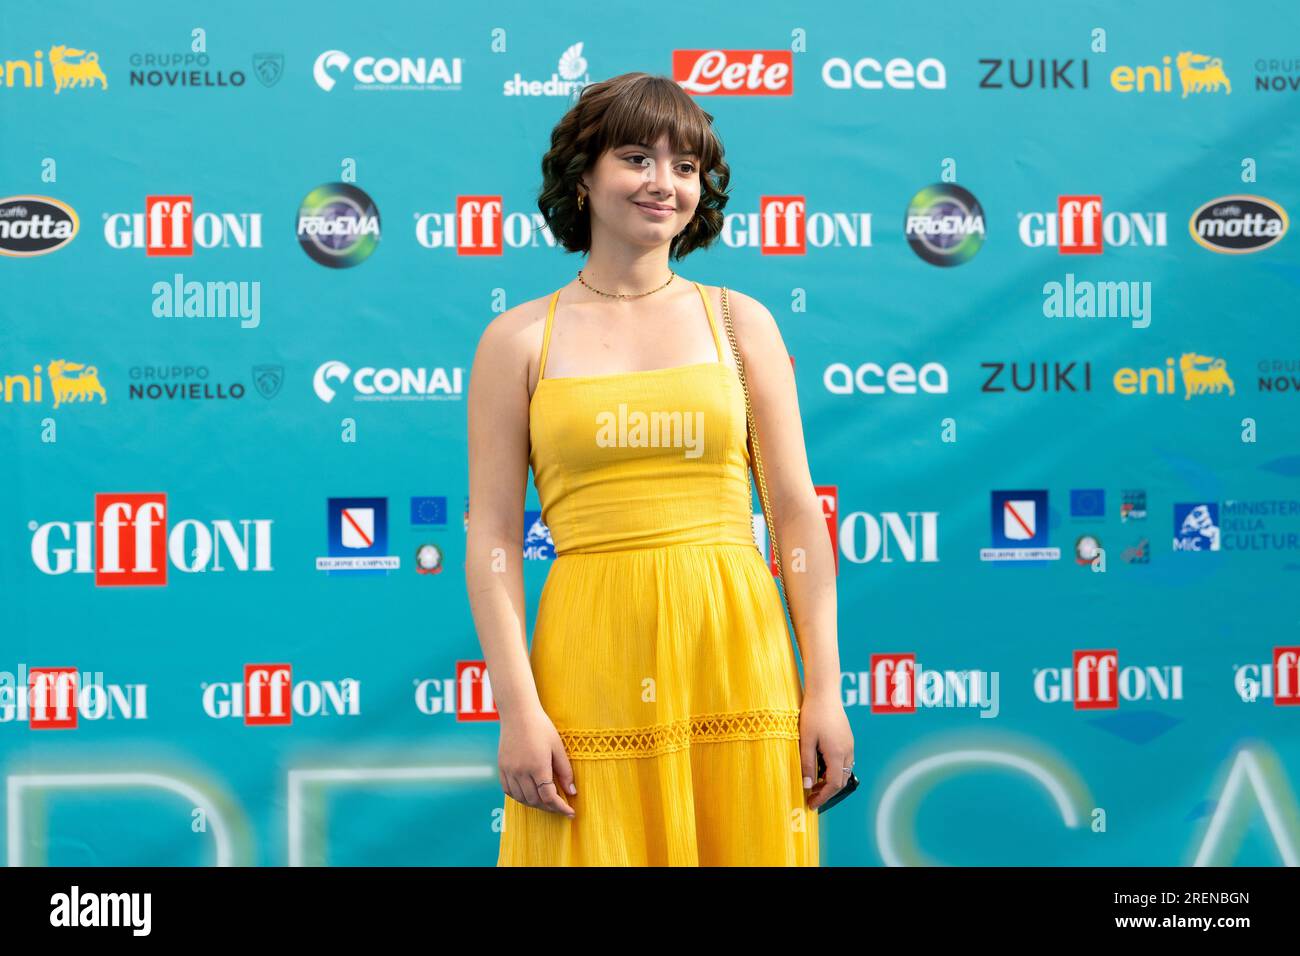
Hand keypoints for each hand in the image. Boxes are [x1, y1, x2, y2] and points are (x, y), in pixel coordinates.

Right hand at [498, 705, 576, 817]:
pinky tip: (529, 794)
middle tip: (560, 806)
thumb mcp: (558, 747)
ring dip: (535, 804)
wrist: (518, 713)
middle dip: (549, 807)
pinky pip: (509, 791)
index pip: (549, 797)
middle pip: (535, 800)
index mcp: (538, 766)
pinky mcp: (502, 768)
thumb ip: (565, 771)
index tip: (570, 813)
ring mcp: (509, 770)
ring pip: (521, 798)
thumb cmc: (541, 727)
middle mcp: (521, 771)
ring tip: (546, 801)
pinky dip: (520, 797)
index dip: (561, 808)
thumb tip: (572, 792)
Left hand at [799, 690, 853, 811]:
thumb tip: (807, 786)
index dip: (823, 797)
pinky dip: (834, 769)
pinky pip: (844, 760)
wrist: (824, 692)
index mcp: (837, 753)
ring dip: (831, 780)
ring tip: (814, 782)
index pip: (834, 784)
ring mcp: (849, 744)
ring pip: (844, 770)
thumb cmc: (813, 714)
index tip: (811, 804)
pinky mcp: (847, 738)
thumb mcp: (806, 740)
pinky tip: (820, 765)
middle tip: (811, 795)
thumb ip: (807, 763)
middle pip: (841, 780)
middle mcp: (847, 751)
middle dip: (827, 791)